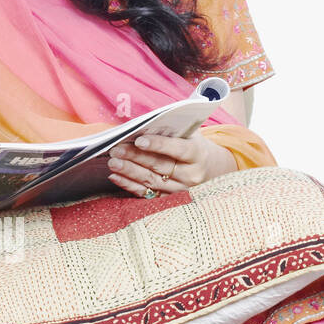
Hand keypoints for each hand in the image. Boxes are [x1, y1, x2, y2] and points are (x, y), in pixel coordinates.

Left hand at [106, 132, 238, 196]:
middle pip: (160, 166)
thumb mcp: (188, 132)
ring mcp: (181, 189)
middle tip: (116, 150)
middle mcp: (191, 175)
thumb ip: (170, 127)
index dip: (159, 145)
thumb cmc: (192, 144)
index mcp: (198, 154)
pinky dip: (129, 185)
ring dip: (129, 172)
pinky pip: (147, 194)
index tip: (139, 140)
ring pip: (151, 181)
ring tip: (113, 163)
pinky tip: (115, 177)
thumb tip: (141, 123)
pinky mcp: (170, 200)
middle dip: (136, 157)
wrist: (210, 169)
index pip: (178, 149)